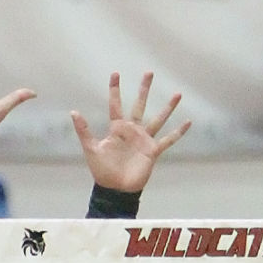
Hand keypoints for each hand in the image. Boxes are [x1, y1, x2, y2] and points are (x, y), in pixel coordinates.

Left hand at [70, 72, 190, 192]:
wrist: (115, 189)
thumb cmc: (102, 171)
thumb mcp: (91, 149)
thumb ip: (84, 130)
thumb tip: (73, 112)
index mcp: (117, 128)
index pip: (116, 104)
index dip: (115, 89)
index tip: (116, 73)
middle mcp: (132, 130)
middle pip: (139, 104)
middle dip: (144, 89)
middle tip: (149, 72)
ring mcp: (144, 140)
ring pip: (158, 119)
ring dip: (168, 107)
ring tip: (178, 94)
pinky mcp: (153, 151)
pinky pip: (168, 140)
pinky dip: (178, 132)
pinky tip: (188, 122)